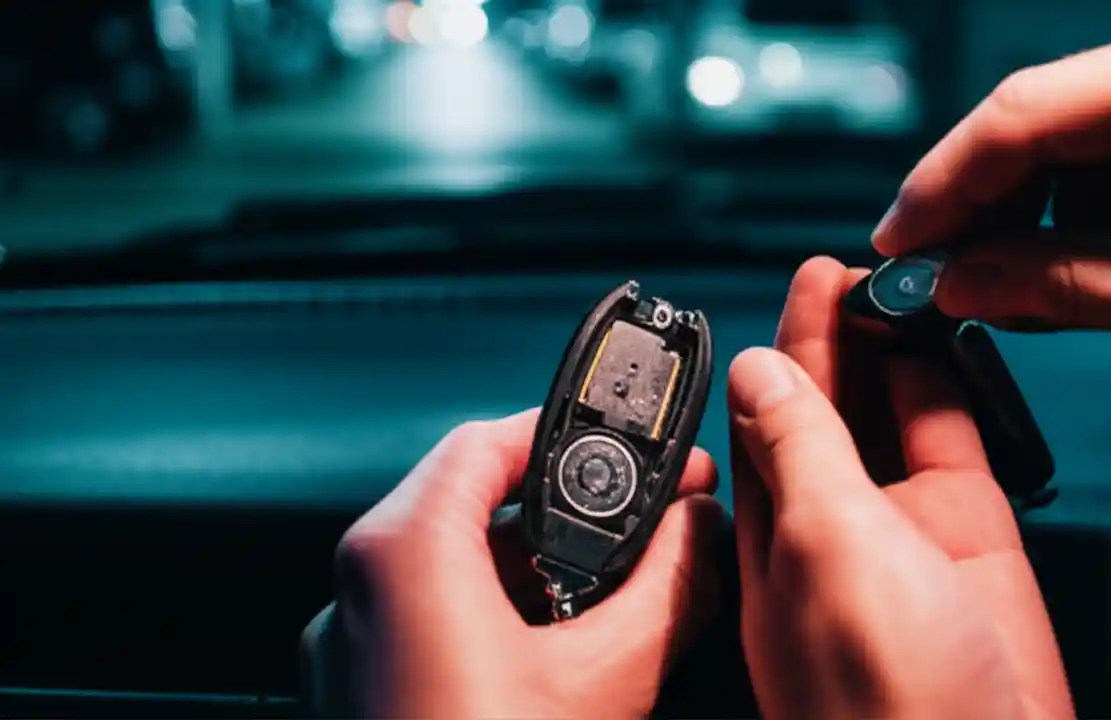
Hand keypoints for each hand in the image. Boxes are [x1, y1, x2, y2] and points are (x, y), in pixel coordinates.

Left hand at [300, 409, 721, 717]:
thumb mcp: (607, 680)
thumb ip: (670, 586)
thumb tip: (704, 532)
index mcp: (403, 556)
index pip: (487, 442)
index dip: (571, 436)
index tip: (634, 454)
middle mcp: (361, 591)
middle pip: (473, 504)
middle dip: (570, 514)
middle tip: (641, 530)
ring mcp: (355, 648)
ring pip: (455, 568)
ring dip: (538, 573)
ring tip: (611, 605)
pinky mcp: (365, 693)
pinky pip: (435, 621)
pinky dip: (501, 621)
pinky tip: (558, 663)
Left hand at [729, 258, 1073, 718]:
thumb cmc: (884, 699)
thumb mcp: (825, 546)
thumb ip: (798, 453)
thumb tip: (758, 371)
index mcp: (771, 534)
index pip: (768, 414)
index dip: (784, 344)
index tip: (807, 279)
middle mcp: (830, 526)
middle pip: (826, 407)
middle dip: (835, 337)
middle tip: (858, 269)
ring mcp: (901, 529)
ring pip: (889, 419)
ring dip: (889, 355)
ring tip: (899, 289)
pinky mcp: (968, 538)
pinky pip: (951, 446)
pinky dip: (947, 393)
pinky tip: (941, 347)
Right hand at [873, 0, 1110, 369]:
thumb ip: (1064, 286)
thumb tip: (956, 281)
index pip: (1034, 108)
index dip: (947, 181)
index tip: (898, 245)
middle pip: (1051, 120)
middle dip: (993, 211)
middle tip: (947, 284)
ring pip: (1082, 145)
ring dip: (1048, 226)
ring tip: (1038, 297)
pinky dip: (1098, 220)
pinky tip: (1092, 272)